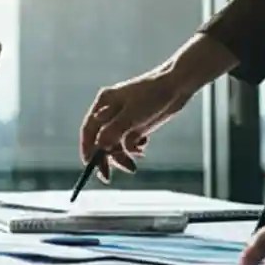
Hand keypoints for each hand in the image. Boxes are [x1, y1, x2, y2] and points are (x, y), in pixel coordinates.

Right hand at [79, 34, 235, 182]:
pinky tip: (143, 146)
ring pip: (116, 144)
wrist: (177, 86)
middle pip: (101, 140)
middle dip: (106, 158)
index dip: (87, 149)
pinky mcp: (136, 124)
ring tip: (134, 163)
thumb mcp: (131, 114)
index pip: (89, 130)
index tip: (89, 165)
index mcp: (103, 104)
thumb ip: (113, 131)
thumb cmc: (152, 94)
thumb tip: (99, 147)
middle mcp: (110, 112)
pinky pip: (129, 142)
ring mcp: (123, 119)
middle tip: (108, 178)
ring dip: (122, 155)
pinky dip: (134, 149)